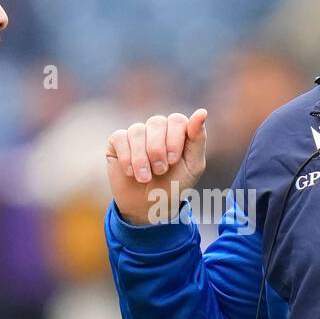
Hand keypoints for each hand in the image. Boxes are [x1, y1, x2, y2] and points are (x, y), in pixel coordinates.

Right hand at [105, 109, 206, 224]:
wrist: (149, 206)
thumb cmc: (173, 185)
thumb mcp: (193, 165)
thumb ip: (198, 138)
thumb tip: (202, 112)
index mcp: (177, 130)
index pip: (177, 120)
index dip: (174, 139)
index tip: (173, 161)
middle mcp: (157, 128)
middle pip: (156, 122)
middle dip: (158, 150)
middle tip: (160, 170)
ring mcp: (137, 133)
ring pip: (137, 131)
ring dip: (141, 158)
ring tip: (144, 178)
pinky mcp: (118, 141)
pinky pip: (120, 138)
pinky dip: (126, 158)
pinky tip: (131, 172)